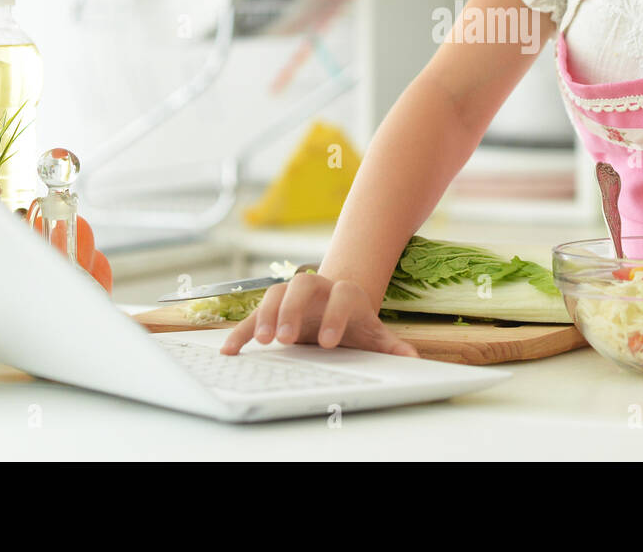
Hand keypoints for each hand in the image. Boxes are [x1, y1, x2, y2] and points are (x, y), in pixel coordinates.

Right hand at [220, 272, 418, 357]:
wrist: (335, 306)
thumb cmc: (355, 323)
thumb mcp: (373, 334)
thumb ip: (390, 345)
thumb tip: (412, 358)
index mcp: (345, 293)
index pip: (342, 295)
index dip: (335, 315)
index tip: (329, 342)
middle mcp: (317, 288)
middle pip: (302, 285)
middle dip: (293, 309)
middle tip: (286, 337)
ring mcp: (292, 297)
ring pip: (276, 293)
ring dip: (266, 315)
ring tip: (262, 342)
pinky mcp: (271, 311)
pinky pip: (252, 315)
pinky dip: (241, 330)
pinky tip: (230, 350)